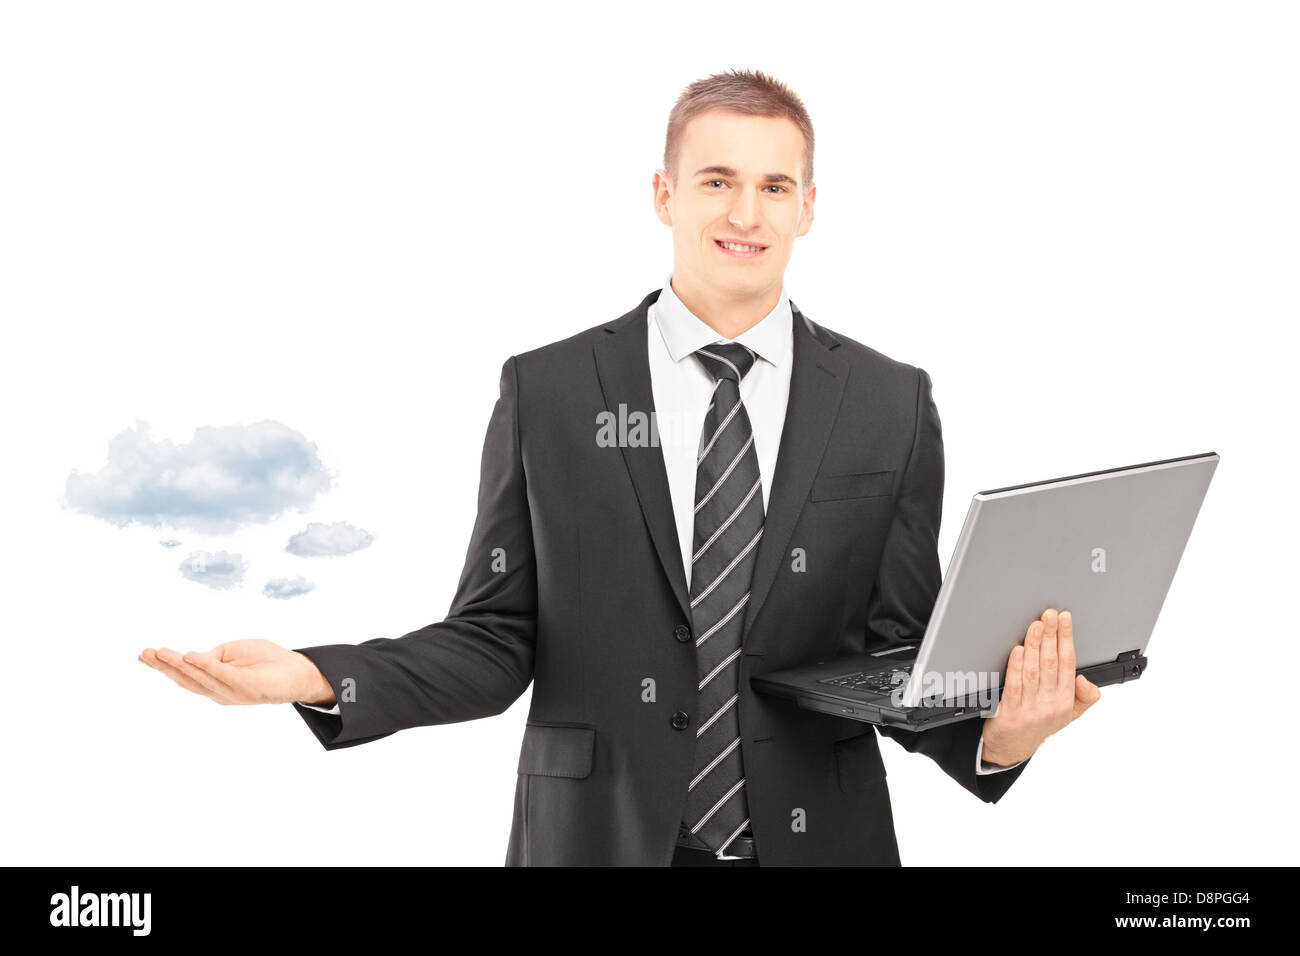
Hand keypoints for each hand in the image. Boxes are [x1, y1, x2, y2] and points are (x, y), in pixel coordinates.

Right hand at [138, 639, 335, 705]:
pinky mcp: (247, 686)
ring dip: (179, 665)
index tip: (142, 654)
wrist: (298, 670)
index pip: (184, 675)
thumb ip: (211, 656)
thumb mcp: (232, 652)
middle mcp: (219, 692)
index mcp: (213, 684)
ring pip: (200, 678)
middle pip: (186, 679)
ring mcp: (232, 691)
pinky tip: (192, 657)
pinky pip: (223, 674)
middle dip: (164, 666)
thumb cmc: (266, 661)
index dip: (163, 665)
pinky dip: (207, 666)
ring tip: (161, 653)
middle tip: (144, 653)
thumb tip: (191, 657)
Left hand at [980, 608, 1101, 765]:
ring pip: (1034, 671)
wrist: (1011, 748)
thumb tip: (1086, 679)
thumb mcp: (1068, 714)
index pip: (1068, 664)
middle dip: (1052, 635)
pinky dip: (1016, 666)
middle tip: (1050, 615)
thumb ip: (1083, 697)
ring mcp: (1030, 709)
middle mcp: (1049, 704)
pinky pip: (1015, 685)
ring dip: (1035, 645)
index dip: (1067, 639)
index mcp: (1065, 701)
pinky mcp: (1010, 712)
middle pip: (1052, 663)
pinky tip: (1017, 650)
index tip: (1065, 619)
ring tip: (1036, 625)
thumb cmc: (1038, 724)